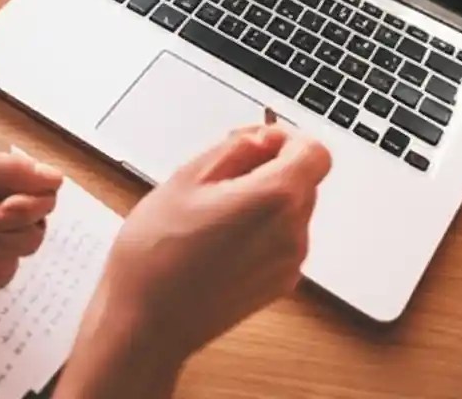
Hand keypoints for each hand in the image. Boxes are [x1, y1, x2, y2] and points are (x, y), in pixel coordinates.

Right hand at [57, 125, 330, 398]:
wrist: (146, 323)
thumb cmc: (156, 255)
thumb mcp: (186, 178)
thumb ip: (235, 148)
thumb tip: (263, 138)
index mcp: (274, 198)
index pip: (314, 153)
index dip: (287, 138)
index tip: (257, 141)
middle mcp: (292, 232)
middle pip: (304, 181)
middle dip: (270, 168)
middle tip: (221, 174)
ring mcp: (288, 263)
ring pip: (291, 211)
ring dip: (263, 200)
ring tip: (212, 211)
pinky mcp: (278, 284)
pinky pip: (281, 240)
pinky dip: (260, 230)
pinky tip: (218, 238)